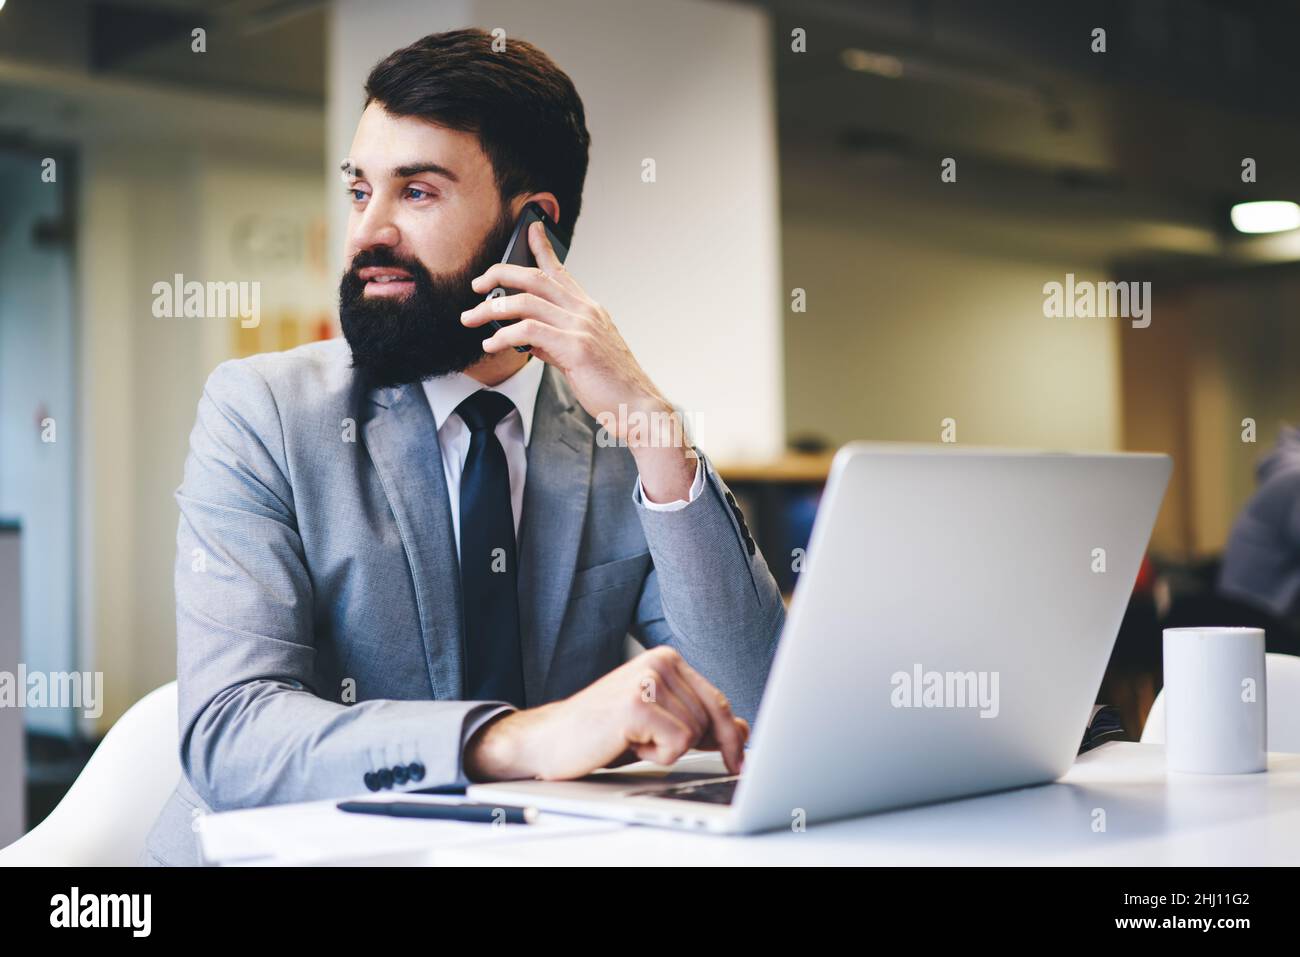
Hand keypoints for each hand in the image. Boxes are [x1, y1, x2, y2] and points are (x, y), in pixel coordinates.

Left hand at [461, 221, 696, 500]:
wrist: (638, 406)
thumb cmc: (612, 386)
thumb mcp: (580, 357)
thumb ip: (553, 343)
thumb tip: (526, 339)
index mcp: (589, 310)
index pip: (561, 272)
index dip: (542, 248)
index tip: (530, 230)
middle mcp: (585, 311)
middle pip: (535, 277)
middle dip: (499, 274)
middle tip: (477, 286)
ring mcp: (581, 327)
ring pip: (526, 301)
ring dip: (491, 308)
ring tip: (472, 318)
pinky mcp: (576, 347)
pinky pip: (529, 331)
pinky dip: (503, 335)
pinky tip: (491, 344)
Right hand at [464, 646, 749, 781]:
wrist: (550, 739)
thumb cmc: (602, 731)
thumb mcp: (657, 724)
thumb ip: (697, 721)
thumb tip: (743, 729)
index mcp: (667, 659)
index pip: (717, 700)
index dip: (731, 735)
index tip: (739, 759)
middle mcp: (661, 661)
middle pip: (710, 720)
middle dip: (686, 744)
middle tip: (644, 742)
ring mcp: (648, 680)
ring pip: (695, 734)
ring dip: (665, 749)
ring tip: (632, 739)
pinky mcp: (637, 704)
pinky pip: (679, 744)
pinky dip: (657, 755)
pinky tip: (628, 743)